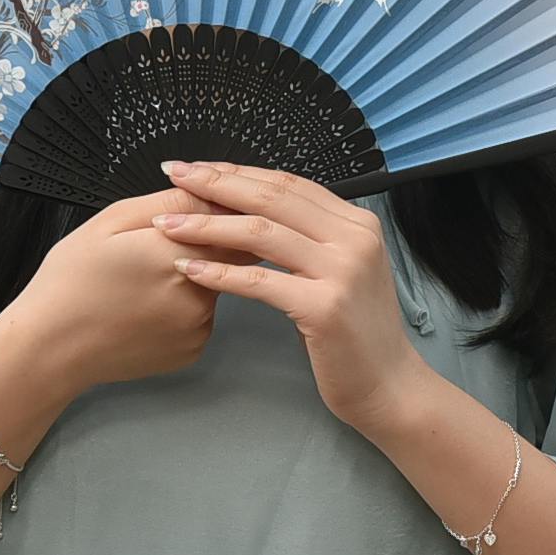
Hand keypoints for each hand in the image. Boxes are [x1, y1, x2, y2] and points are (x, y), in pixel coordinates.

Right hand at [0, 184, 259, 397]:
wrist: (51, 348)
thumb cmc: (71, 281)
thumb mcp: (110, 222)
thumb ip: (168, 201)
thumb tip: (209, 187)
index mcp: (177, 251)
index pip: (232, 220)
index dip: (220, 209)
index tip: (196, 208)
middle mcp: (197, 292)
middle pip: (229, 253)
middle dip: (207, 241)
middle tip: (157, 249)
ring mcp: (198, 325)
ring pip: (214, 284)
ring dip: (195, 275)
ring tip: (145, 280)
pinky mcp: (192, 349)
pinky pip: (200, 316)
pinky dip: (183, 307)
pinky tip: (146, 307)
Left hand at [151, 159, 431, 436]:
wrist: (388, 386)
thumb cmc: (355, 333)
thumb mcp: (341, 270)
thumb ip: (311, 238)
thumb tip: (255, 210)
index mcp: (357, 222)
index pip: (288, 183)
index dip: (238, 172)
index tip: (197, 168)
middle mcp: (354, 238)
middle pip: (272, 198)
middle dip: (215, 184)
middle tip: (174, 175)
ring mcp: (342, 271)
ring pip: (261, 233)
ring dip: (207, 225)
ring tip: (167, 226)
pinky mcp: (324, 307)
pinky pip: (259, 282)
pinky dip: (220, 273)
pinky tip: (190, 268)